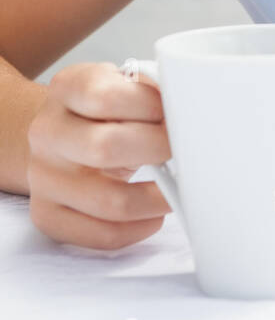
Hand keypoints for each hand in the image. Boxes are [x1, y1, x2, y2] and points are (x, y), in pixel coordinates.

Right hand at [27, 61, 172, 249]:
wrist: (61, 134)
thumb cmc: (105, 111)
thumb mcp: (122, 85)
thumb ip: (150, 90)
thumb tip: (186, 106)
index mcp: (67, 88)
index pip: (107, 98)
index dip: (152, 108)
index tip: (179, 116)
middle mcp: (47, 132)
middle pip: (105, 149)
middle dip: (158, 152)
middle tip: (184, 152)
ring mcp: (43, 177)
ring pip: (108, 201)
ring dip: (155, 199)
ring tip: (177, 189)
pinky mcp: (47, 214)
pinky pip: (99, 234)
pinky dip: (137, 229)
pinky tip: (153, 215)